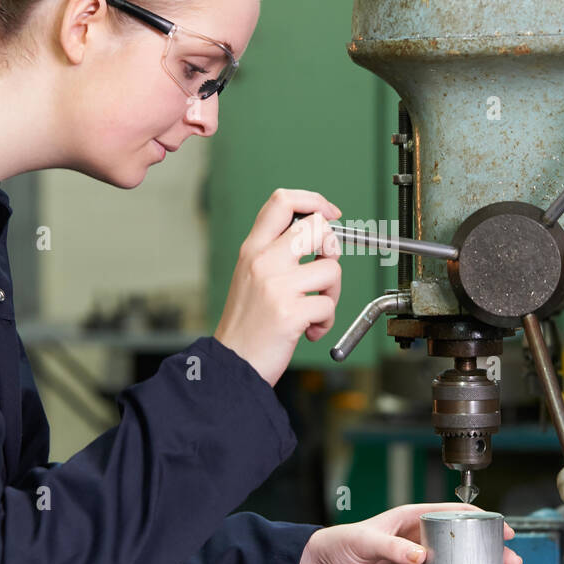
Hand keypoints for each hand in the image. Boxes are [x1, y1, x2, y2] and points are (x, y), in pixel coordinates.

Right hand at [213, 189, 342, 386]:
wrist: (232, 363)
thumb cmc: (247, 322)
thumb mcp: (251, 275)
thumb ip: (276, 251)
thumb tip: (318, 231)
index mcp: (252, 249)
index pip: (283, 201)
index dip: (315, 201)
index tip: (331, 214)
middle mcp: (263, 261)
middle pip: (317, 227)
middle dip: (332, 250)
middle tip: (323, 271)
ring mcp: (276, 286)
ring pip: (331, 269)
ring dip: (332, 294)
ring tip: (314, 309)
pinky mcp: (289, 312)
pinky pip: (328, 306)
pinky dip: (325, 322)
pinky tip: (309, 330)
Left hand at [291, 503, 522, 563]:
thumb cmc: (335, 544)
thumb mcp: (364, 539)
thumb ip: (393, 547)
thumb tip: (421, 556)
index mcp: (407, 518)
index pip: (449, 513)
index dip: (477, 518)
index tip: (499, 525)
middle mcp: (414, 540)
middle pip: (458, 541)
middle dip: (486, 547)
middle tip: (509, 556)